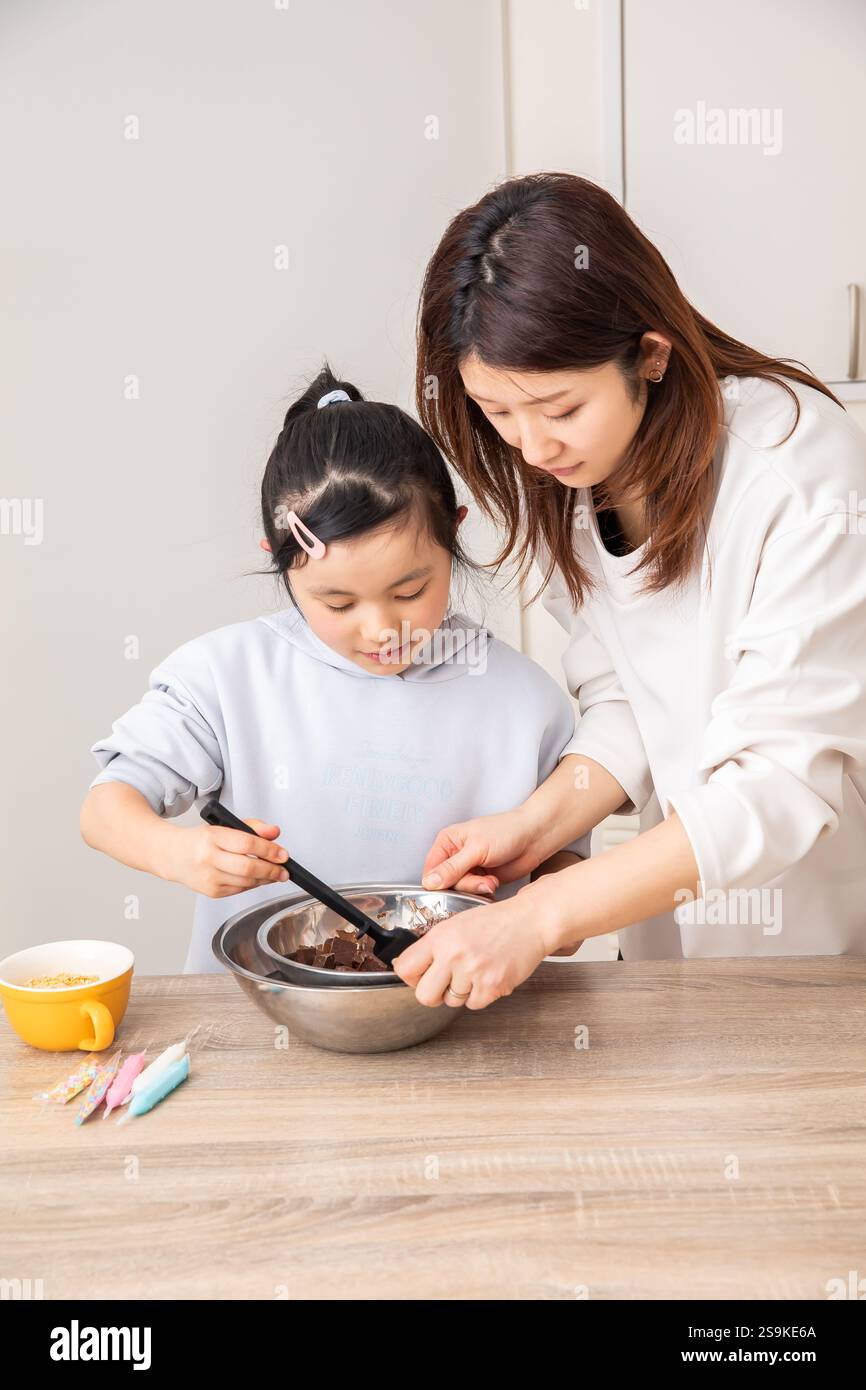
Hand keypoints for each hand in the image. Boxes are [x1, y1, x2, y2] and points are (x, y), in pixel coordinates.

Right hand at [159, 817, 289, 897]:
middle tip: (284, 870)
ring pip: (246, 882)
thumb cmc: (201, 840)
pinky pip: (240, 890)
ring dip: (265, 879)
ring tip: (274, 874)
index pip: (247, 843)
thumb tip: (274, 832)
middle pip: (248, 866)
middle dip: (272, 870)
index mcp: (212, 837)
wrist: (174, 856)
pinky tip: (257, 878)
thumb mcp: (225, 826)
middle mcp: (208, 858)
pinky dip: (252, 885)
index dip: (269, 849)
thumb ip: (253, 827)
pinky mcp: (211, 892)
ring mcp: (209, 878)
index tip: (283, 854)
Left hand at [391, 887, 551, 1010]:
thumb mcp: (456, 924)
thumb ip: (434, 946)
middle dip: (432, 993)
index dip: (410, 976)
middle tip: (442, 984)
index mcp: (440, 937)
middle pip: (424, 996)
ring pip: (451, 1002)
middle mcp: (454, 955)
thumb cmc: (495, 921)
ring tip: (473, 971)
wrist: (529, 921)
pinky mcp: (492, 986)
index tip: (418, 976)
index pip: (405, 968)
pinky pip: (474, 1004)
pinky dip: (479, 995)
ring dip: (459, 992)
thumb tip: (413, 970)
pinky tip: (487, 975)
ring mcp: (473, 972)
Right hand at [421, 808, 543, 895]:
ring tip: (490, 880)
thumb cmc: (506, 831)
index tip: (450, 887)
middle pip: (445, 884)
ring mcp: (468, 868)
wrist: (534, 838)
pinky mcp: (481, 878)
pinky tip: (493, 882)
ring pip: (461, 890)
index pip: (430, 869)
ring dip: (476, 888)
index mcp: (447, 841)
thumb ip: (452, 868)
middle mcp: (455, 855)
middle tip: (479, 879)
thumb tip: (430, 882)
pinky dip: (483, 890)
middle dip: (463, 885)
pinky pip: (474, 893)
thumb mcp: (476, 849)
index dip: (438, 882)